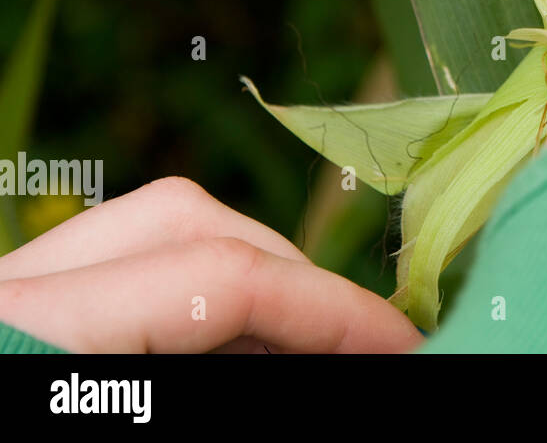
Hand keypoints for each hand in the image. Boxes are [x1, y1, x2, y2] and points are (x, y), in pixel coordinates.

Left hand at [0, 176, 421, 352]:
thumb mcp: (160, 423)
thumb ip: (261, 377)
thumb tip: (384, 354)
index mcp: (31, 324)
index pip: (220, 275)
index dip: (336, 309)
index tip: (407, 342)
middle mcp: (9, 286)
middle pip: (189, 221)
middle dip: (299, 280)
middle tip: (365, 343)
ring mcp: (8, 290)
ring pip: (157, 233)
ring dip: (254, 287)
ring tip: (309, 350)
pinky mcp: (16, 312)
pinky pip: (123, 277)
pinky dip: (198, 309)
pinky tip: (241, 353)